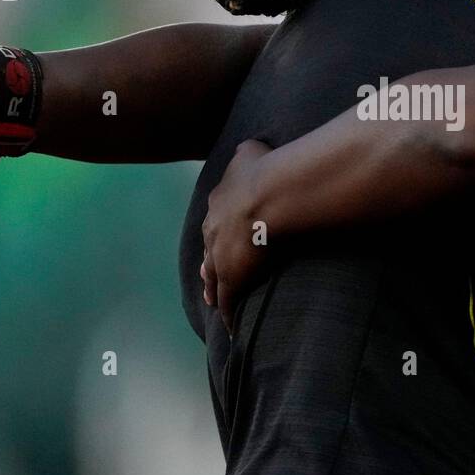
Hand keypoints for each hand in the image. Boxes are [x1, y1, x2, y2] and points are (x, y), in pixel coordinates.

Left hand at [200, 139, 272, 332]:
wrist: (266, 196)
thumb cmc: (265, 170)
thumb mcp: (250, 151)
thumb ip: (246, 152)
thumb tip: (248, 147)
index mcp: (218, 203)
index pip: (216, 221)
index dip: (220, 232)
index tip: (223, 239)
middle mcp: (212, 230)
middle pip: (208, 251)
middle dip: (209, 262)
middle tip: (210, 275)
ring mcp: (219, 256)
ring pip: (212, 278)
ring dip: (213, 290)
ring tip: (213, 301)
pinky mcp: (230, 277)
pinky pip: (227, 301)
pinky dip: (228, 314)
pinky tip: (230, 327)